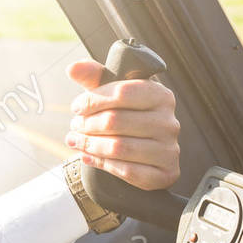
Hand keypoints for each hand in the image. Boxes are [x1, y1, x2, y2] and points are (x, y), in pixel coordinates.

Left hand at [65, 60, 180, 190]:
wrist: (145, 154)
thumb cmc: (125, 116)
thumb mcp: (111, 93)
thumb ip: (93, 77)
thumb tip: (72, 68)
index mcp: (161, 96)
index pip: (122, 92)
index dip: (93, 100)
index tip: (76, 107)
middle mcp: (169, 122)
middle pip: (116, 121)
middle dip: (87, 124)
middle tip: (74, 127)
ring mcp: (169, 150)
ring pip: (119, 147)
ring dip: (90, 145)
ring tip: (76, 141)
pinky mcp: (165, 174)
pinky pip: (128, 171)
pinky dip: (103, 164)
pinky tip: (89, 158)